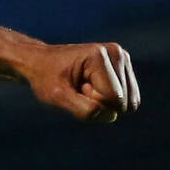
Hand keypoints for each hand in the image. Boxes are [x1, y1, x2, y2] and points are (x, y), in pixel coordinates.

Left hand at [21, 42, 140, 122]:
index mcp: (99, 56)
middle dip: (99, 102)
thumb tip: (112, 115)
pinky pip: (128, 101)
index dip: (92, 102)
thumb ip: (83, 109)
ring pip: (128, 103)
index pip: (113, 99)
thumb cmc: (46, 78)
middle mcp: (117, 54)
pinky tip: (91, 85)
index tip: (73, 87)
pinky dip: (108, 100)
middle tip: (77, 87)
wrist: (40, 62)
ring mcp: (123, 60)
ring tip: (83, 86)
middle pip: (123, 102)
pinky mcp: (125, 68)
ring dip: (103, 101)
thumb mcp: (56, 96)